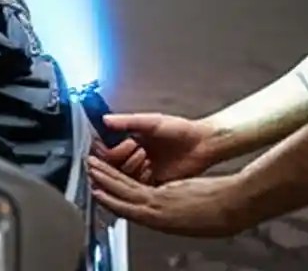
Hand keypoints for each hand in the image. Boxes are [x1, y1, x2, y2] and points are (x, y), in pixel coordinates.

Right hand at [86, 156, 250, 237]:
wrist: (230, 208)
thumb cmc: (218, 212)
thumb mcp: (195, 212)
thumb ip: (178, 207)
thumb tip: (173, 205)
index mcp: (164, 218)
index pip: (133, 210)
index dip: (116, 201)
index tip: (103, 194)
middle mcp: (156, 216)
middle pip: (122, 203)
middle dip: (104, 189)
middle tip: (88, 180)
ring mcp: (156, 210)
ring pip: (122, 196)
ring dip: (104, 183)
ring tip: (90, 172)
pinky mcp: (158, 203)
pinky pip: (130, 192)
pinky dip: (114, 185)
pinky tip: (102, 180)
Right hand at [93, 113, 218, 183]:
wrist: (203, 145)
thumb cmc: (180, 129)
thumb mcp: (151, 122)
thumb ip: (127, 122)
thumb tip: (104, 120)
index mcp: (130, 140)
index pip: (106, 149)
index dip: (110, 149)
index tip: (121, 143)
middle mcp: (134, 156)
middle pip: (112, 165)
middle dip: (122, 158)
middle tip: (139, 150)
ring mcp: (143, 170)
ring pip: (123, 177)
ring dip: (132, 167)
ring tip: (147, 157)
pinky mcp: (153, 183)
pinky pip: (137, 187)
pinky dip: (140, 179)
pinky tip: (151, 169)